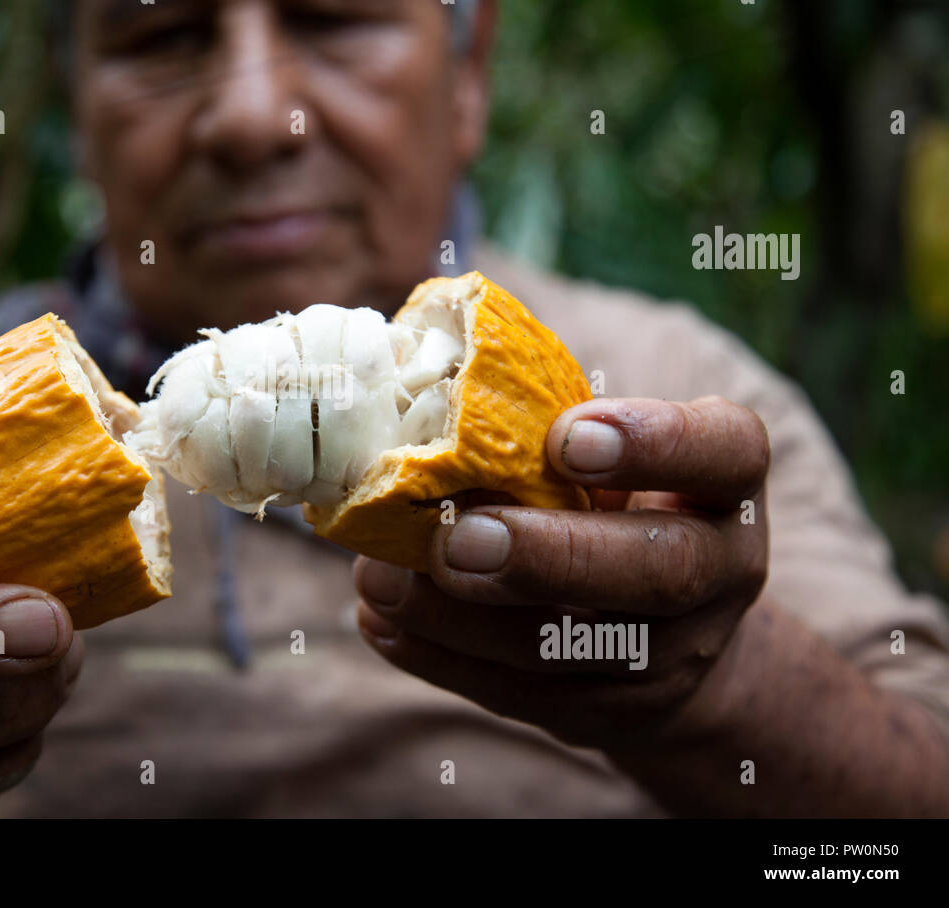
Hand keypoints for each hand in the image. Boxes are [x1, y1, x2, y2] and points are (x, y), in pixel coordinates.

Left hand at [353, 396, 769, 749]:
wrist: (671, 637)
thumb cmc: (620, 508)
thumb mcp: (616, 458)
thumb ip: (552, 432)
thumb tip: (424, 395)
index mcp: (727, 484)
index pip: (724, 450)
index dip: (653, 442)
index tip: (567, 436)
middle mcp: (719, 572)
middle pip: (657, 571)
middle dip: (547, 555)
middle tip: (456, 537)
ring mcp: (668, 656)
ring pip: (568, 648)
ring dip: (460, 615)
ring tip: (381, 579)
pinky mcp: (606, 712)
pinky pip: (518, 692)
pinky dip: (439, 656)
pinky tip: (381, 621)